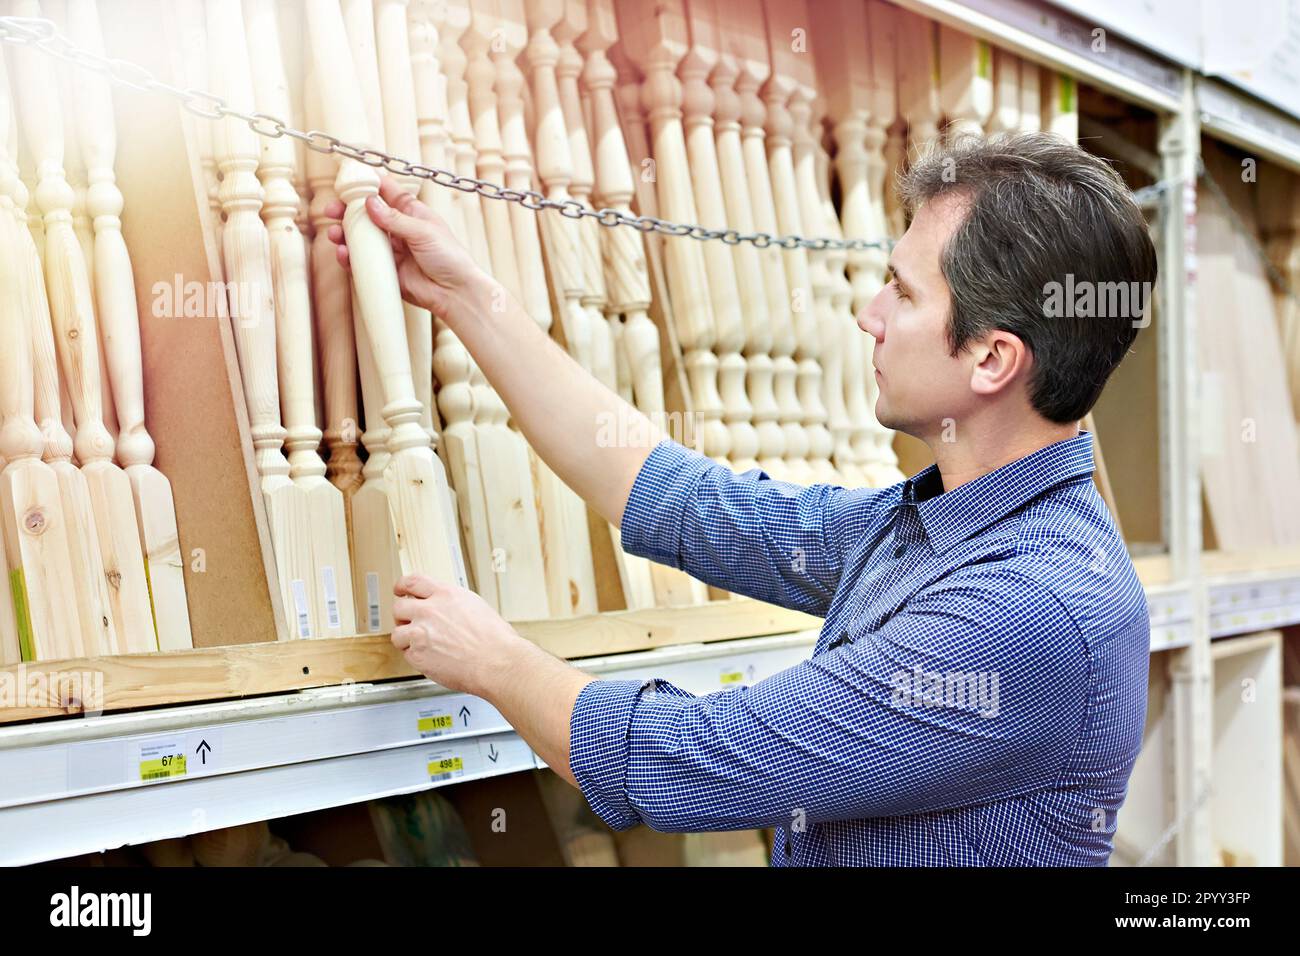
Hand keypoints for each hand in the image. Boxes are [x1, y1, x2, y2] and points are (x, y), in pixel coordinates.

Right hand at [325, 175, 490, 318]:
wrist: (455, 292)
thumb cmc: (450, 258)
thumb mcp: (423, 232)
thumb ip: (395, 219)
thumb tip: (370, 202)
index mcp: (411, 213)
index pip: (386, 192)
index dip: (368, 184)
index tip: (349, 180)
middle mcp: (399, 229)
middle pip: (368, 215)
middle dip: (348, 211)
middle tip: (332, 210)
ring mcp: (392, 250)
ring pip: (362, 238)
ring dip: (345, 234)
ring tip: (334, 234)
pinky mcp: (387, 271)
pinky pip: (364, 262)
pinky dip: (351, 258)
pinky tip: (344, 254)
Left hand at [390, 574, 528, 696]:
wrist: (497, 662)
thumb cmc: (495, 639)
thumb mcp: (476, 606)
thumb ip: (453, 603)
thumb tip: (445, 606)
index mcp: (446, 594)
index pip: (413, 582)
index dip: (402, 586)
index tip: (399, 590)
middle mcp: (430, 610)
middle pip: (398, 607)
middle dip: (402, 616)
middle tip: (408, 622)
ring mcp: (420, 633)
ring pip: (397, 633)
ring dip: (406, 639)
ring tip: (421, 645)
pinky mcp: (417, 655)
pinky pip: (406, 654)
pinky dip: (415, 657)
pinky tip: (430, 658)